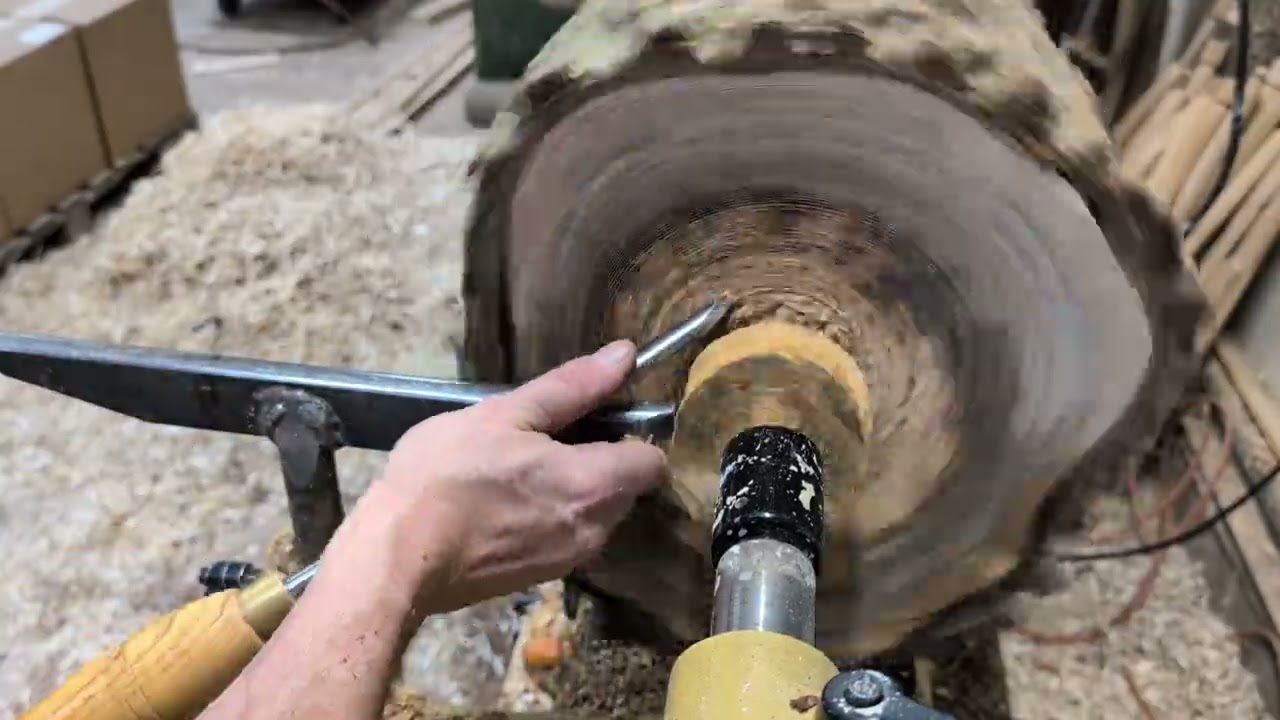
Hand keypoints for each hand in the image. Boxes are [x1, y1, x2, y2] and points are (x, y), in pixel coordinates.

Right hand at [373, 340, 668, 613]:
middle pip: (626, 489)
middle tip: (546, 439)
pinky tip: (504, 503)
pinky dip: (550, 519)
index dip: (632, 435)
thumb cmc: (447, 474)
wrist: (398, 556)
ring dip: (574, 492)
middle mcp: (595, 529)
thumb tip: (625, 354)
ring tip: (519, 470)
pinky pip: (564, 539)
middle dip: (601, 462)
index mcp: (595, 484)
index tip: (596, 420)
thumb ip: (572, 386)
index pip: (652, 462)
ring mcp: (567, 560)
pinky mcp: (538, 579)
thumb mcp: (505, 414)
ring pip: (595, 516)